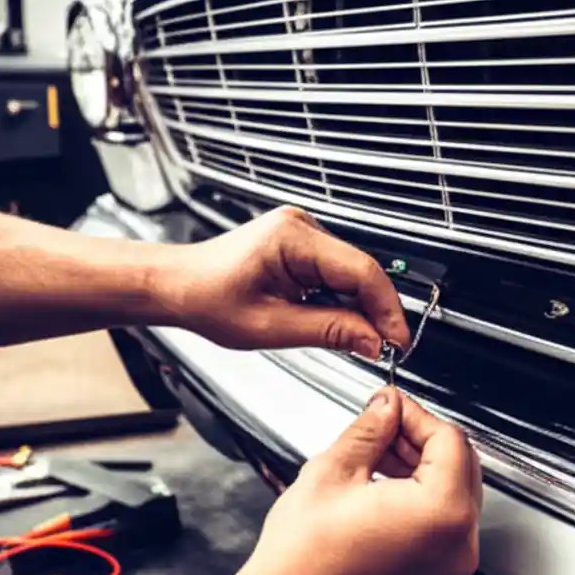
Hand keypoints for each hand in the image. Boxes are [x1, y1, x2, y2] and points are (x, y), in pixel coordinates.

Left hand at [167, 205, 409, 358]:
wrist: (177, 285)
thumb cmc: (206, 297)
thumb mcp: (271, 326)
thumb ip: (329, 331)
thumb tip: (372, 340)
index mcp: (294, 239)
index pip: (361, 271)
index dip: (386, 309)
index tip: (397, 339)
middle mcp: (301, 227)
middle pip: (361, 271)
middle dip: (376, 311)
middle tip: (384, 347)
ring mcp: (301, 233)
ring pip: (351, 273)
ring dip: (359, 307)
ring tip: (358, 340)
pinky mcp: (300, 246)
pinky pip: (335, 272)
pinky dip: (341, 299)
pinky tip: (337, 321)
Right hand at [242, 386, 481, 574]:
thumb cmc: (304, 559)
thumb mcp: (335, 470)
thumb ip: (372, 429)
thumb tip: (387, 408)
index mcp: (442, 513)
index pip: (450, 440)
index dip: (417, 415)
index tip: (392, 405)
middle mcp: (458, 543)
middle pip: (460, 465)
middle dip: (421, 439)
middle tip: (383, 423)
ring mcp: (450, 564)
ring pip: (453, 491)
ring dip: (419, 466)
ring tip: (375, 454)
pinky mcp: (436, 574)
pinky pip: (442, 520)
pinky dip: (419, 496)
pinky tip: (381, 484)